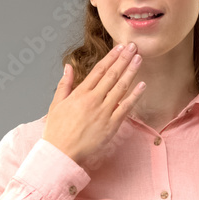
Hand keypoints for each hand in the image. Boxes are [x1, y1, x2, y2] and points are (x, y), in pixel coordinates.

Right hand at [41, 42, 143, 167]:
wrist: (60, 152)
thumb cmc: (57, 130)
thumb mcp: (56, 103)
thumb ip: (64, 84)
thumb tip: (68, 67)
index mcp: (80, 93)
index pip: (99, 70)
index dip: (111, 57)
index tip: (120, 47)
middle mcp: (93, 100)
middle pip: (112, 75)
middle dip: (124, 59)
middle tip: (134, 47)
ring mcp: (103, 112)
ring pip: (120, 88)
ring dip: (131, 72)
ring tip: (139, 59)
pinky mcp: (111, 125)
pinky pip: (125, 108)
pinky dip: (134, 96)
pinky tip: (142, 85)